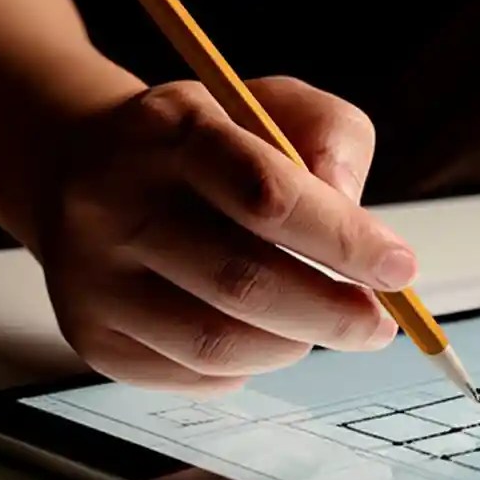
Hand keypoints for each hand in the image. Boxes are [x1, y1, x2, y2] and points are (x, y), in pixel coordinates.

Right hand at [24, 76, 414, 394]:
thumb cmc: (205, 142)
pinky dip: (250, 364)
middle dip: (333, 313)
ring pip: (219, 343)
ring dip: (295, 343)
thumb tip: (356, 219)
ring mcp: (94, 277)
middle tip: (377, 323)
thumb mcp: (272, 104)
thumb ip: (332, 138)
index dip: (344, 241)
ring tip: (321, 323)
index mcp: (170, 130)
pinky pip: (195, 375)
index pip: (266, 195)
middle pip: (244, 282)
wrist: (81, 168)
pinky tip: (260, 331)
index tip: (398, 267)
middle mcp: (116, 204)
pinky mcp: (93, 336)